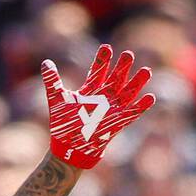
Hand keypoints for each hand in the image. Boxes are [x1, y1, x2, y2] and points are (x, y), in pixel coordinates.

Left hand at [43, 44, 153, 169]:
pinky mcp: (117, 123)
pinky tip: (150, 97)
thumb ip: (53, 81)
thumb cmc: (63, 124)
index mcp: (90, 91)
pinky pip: (132, 114)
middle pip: (116, 79)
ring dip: (137, 83)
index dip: (103, 60)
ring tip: (146, 71)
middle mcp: (103, 98)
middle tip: (129, 54)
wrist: (68, 148)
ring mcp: (112, 110)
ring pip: (127, 93)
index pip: (98, 71)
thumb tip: (46, 62)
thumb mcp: (57, 100)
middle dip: (122, 68)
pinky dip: (141, 107)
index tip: (107, 47)